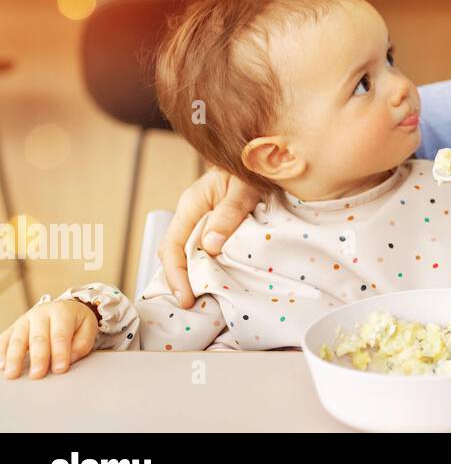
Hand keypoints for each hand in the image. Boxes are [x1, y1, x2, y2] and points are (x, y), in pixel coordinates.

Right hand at [1, 299, 98, 379]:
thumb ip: (82, 343)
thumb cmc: (75, 322)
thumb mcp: (88, 327)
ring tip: (13, 374)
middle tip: (37, 374)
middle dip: (38, 357)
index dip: (60, 353)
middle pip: (38, 337)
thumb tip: (70, 359)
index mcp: (62, 312)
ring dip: (14, 358)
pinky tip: (2, 366)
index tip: (60, 369)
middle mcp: (41, 314)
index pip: (60, 334)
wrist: (63, 309)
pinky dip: (2, 353)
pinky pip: (4, 340)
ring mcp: (24, 320)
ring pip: (17, 339)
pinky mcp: (13, 328)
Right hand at [160, 167, 261, 307]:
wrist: (264, 158)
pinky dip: (206, 268)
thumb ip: (229, 213)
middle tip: (192, 306)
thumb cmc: (253, 168)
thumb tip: (210, 246)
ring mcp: (202, 221)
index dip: (176, 275)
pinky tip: (215, 282)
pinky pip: (203, 251)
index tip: (186, 298)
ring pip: (187, 254)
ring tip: (202, 301)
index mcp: (192, 204)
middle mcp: (192, 214)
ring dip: (192, 277)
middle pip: (174, 254)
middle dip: (179, 281)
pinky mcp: (215, 226)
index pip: (172, 246)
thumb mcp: (244, 188)